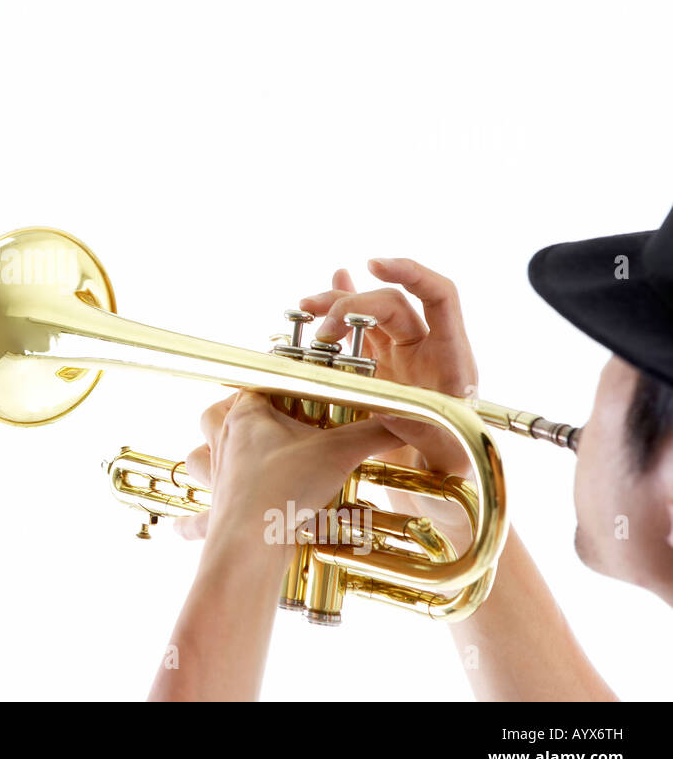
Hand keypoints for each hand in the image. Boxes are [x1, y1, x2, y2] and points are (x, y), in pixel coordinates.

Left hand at [175, 391, 400, 558]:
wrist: (252, 539)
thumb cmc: (285, 486)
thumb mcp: (338, 452)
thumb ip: (374, 433)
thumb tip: (404, 418)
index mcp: (245, 416)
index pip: (255, 385)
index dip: (275, 382)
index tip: (294, 382)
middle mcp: (224, 443)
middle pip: (215, 414)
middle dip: (231, 412)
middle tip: (257, 418)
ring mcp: (216, 477)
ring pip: (197, 457)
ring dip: (206, 456)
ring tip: (223, 457)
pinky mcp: (216, 512)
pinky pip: (194, 518)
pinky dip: (188, 523)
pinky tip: (178, 528)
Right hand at [298, 261, 477, 476]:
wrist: (434, 491)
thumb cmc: (449, 480)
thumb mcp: (445, 464)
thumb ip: (427, 437)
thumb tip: (395, 412)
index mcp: (452, 362)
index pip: (440, 296)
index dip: (411, 273)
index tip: (374, 267)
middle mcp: (428, 353)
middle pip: (391, 305)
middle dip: (352, 307)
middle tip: (321, 334)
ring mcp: (402, 360)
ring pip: (368, 316)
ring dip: (336, 305)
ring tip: (305, 309)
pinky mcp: (378, 371)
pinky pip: (356, 333)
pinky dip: (335, 313)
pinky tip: (315, 299)